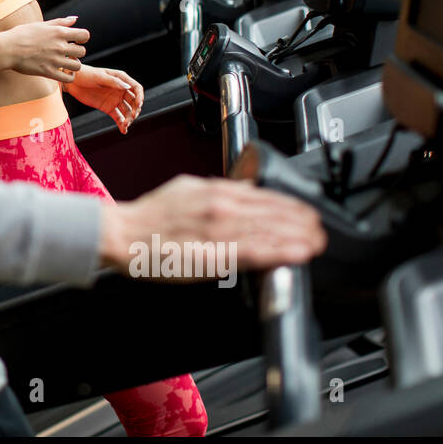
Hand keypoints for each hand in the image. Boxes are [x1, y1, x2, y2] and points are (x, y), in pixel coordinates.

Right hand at [0, 16, 89, 82]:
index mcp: (59, 32)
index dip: (82, 38)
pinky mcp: (49, 72)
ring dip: (73, 65)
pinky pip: (68, 78)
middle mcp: (59, 46)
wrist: (7, 49)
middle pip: (82, 51)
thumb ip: (60, 22)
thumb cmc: (21, 34)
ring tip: (65, 63)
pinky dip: (69, 76)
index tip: (75, 40)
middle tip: (68, 53)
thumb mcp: (41, 24)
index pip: (84, 35)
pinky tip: (62, 73)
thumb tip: (75, 19)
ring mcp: (55, 60)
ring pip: (77, 66)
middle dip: (77, 52)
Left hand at [64, 66, 142, 132]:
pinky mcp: (108, 108)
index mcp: (121, 79)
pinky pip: (118, 117)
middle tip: (131, 117)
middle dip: (135, 110)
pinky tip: (124, 130)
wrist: (72, 81)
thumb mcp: (99, 77)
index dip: (140, 97)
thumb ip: (113, 82)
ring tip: (125, 125)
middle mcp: (120, 90)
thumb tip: (127, 87)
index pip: (136, 88)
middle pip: (134, 102)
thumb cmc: (86, 74)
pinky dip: (121, 124)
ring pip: (127, 111)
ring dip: (129, 119)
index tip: (139, 105)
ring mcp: (115, 100)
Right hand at [98, 174, 326, 276]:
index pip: (264, 195)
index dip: (291, 204)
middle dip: (302, 221)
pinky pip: (255, 251)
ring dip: (299, 236)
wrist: (121, 235)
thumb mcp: (185, 189)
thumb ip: (217, 192)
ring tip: (317, 242)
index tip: (308, 213)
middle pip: (273, 212)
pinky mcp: (214, 254)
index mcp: (214, 190)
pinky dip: (280, 251)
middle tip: (321, 230)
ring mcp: (219, 229)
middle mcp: (221, 205)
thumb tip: (243, 192)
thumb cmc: (148, 218)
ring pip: (270, 230)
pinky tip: (297, 252)